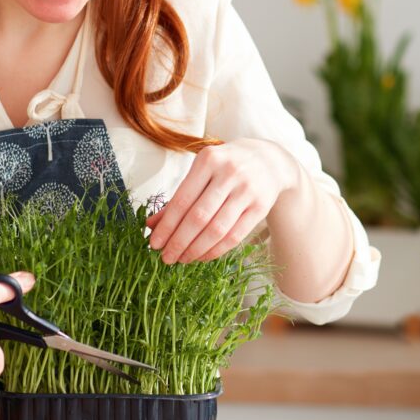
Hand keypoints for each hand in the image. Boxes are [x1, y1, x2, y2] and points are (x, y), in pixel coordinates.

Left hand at [146, 138, 297, 264]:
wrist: (269, 160)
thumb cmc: (226, 167)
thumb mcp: (201, 172)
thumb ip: (177, 198)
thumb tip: (150, 226)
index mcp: (208, 160)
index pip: (182, 200)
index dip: (167, 226)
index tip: (154, 243)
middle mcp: (229, 173)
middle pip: (198, 217)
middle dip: (179, 241)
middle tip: (166, 258)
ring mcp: (247, 190)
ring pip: (217, 229)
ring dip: (196, 249)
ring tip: (183, 259)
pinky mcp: (260, 207)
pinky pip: (234, 236)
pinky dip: (215, 250)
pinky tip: (202, 256)